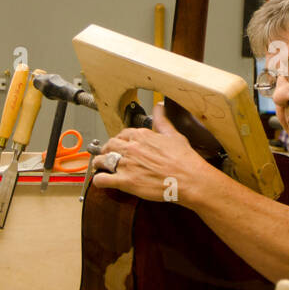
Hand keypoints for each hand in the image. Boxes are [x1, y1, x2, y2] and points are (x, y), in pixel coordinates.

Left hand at [90, 102, 209, 203]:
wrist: (189, 179)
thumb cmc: (185, 160)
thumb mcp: (174, 135)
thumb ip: (163, 121)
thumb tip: (160, 107)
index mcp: (142, 135)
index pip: (122, 134)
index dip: (120, 140)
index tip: (121, 144)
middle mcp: (131, 148)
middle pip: (109, 145)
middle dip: (107, 149)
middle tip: (108, 154)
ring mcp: (127, 165)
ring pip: (102, 161)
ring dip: (99, 163)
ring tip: (100, 166)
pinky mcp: (125, 182)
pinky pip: (102, 179)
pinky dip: (99, 180)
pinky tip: (101, 180)